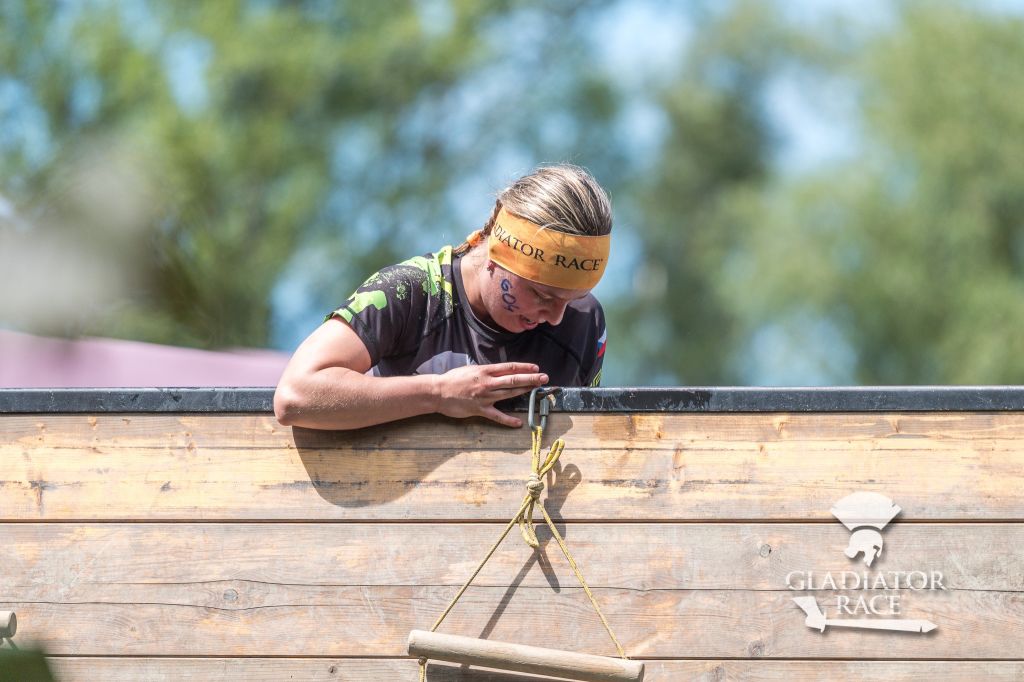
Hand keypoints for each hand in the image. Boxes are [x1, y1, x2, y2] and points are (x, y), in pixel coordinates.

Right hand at [432, 362, 548, 426]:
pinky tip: (518, 423)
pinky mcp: (480, 410)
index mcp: (485, 371)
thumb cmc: (453, 379)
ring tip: (536, 390)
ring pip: (509, 394)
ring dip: (524, 392)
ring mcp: (484, 397)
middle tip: (544, 378)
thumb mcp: (471, 370)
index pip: (509, 368)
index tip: (536, 368)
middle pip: (513, 380)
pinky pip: (497, 416)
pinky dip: (508, 420)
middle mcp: (487, 383)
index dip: (524, 368)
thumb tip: (500, 372)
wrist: (438, 392)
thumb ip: (486, 372)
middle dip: (531, 379)